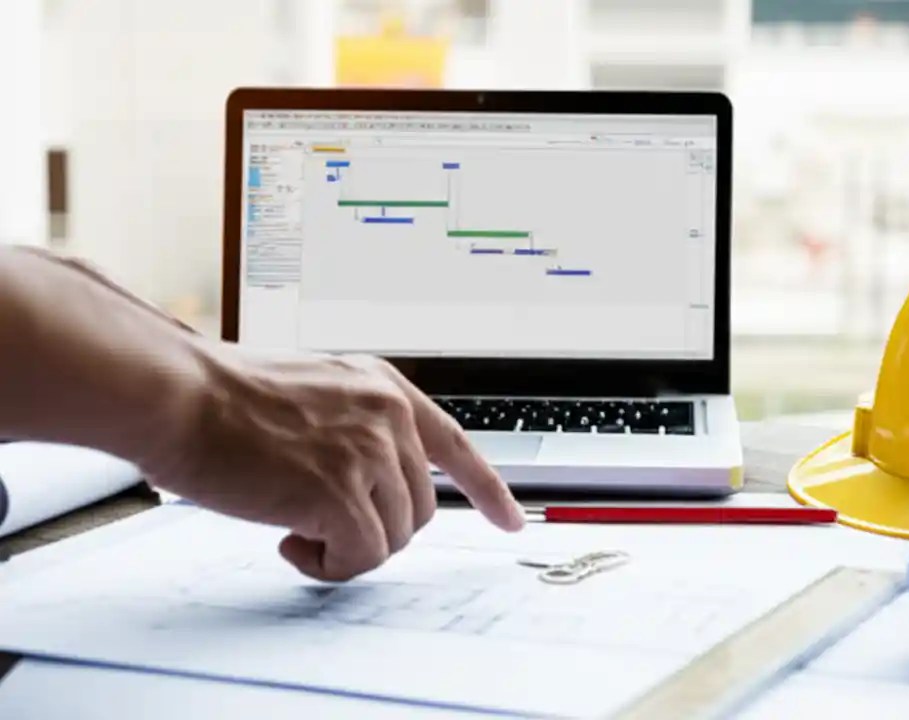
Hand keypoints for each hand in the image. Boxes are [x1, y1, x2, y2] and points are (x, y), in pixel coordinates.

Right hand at [149, 348, 523, 580]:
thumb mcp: (315, 394)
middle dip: (374, 529)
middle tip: (318, 524)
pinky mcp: (341, 491)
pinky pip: (360, 557)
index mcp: (383, 388)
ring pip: (393, 538)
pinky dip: (327, 564)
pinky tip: (289, 538)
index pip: (453, 444)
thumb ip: (357, 430)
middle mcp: (387, 416)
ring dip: (346, 547)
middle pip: (418, 509)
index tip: (511, 519)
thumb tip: (377, 490)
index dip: (487, 488)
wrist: (178, 395)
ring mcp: (367, 452)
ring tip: (295, 524)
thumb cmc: (223, 399)